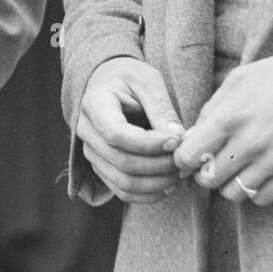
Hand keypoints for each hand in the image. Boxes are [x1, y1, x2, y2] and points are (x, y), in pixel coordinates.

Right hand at [77, 56, 185, 202]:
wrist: (108, 82)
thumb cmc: (129, 77)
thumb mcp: (148, 81)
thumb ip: (161, 109)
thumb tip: (179, 139)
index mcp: (95, 104)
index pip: (117, 134)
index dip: (149, 144)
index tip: (176, 141)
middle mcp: (87, 133)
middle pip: (122, 162)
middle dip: (159, 166)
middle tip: (185, 160)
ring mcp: (92, 154)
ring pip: (123, 182)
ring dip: (156, 183)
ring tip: (180, 173)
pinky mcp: (101, 167)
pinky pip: (121, 190)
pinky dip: (147, 194)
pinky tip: (168, 186)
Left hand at [174, 48, 272, 206]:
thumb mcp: (239, 79)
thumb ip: (211, 108)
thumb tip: (191, 137)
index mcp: (230, 117)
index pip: (189, 156)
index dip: (185, 159)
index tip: (192, 156)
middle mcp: (249, 143)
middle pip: (208, 181)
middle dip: (206, 172)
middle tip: (216, 162)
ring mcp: (272, 161)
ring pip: (232, 194)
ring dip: (230, 183)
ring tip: (239, 167)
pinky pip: (261, 199)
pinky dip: (255, 190)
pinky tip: (260, 172)